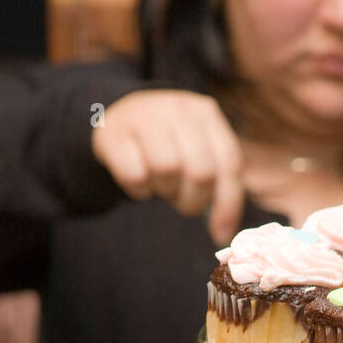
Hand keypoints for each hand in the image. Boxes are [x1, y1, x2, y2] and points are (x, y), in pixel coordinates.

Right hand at [92, 91, 243, 244]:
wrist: (120, 123)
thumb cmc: (169, 147)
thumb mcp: (199, 155)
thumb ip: (219, 186)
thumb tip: (223, 233)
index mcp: (206, 113)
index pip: (229, 162)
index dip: (227, 203)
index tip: (220, 234)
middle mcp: (178, 108)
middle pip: (200, 171)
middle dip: (193, 200)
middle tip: (181, 200)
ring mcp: (143, 115)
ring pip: (167, 169)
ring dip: (165, 190)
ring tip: (160, 182)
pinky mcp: (113, 133)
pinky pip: (135, 175)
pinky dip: (139, 189)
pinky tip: (139, 178)